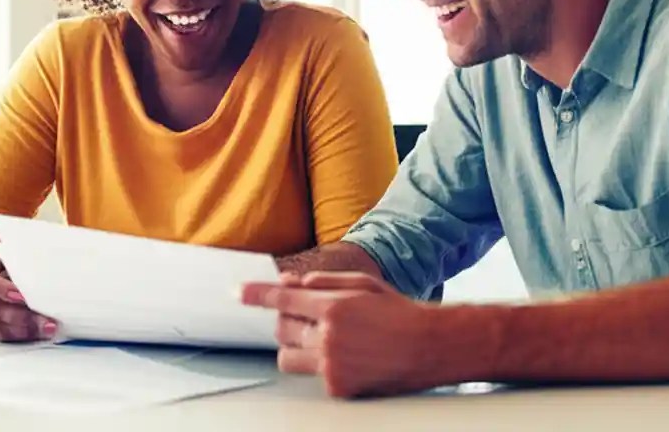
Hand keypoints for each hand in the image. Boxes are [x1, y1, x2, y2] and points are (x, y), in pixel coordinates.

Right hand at [0, 256, 56, 342]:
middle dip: (24, 317)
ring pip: (1, 328)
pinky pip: (5, 337)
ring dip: (27, 330)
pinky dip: (24, 336)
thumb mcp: (4, 262)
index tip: (24, 296)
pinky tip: (41, 334)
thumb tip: (45, 268)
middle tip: (48, 320)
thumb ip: (18, 267)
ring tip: (49, 329)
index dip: (5, 291)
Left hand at [241, 271, 435, 397]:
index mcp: (334, 307)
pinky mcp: (336, 387)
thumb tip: (291, 284)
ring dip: (296, 344)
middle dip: (287, 319)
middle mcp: (328, 337)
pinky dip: (318, 364)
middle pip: (281, 327)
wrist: (429, 347)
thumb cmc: (398, 313)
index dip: (257, 295)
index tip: (239, 293)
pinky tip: (344, 356)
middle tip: (307, 316)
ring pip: (287, 355)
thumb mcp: (363, 285)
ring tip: (322, 338)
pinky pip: (309, 373)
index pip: (282, 300)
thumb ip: (324, 283)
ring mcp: (331, 365)